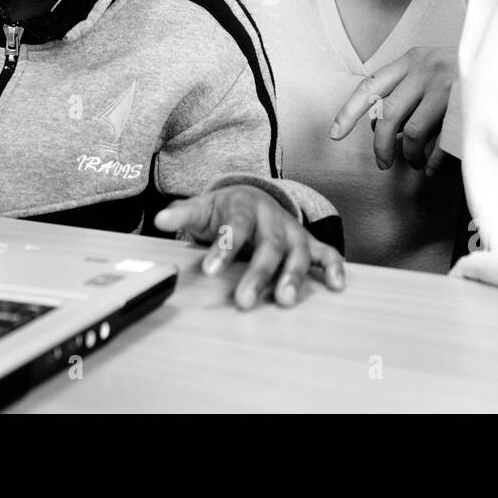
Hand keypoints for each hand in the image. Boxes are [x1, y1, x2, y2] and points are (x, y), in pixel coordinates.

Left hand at [154, 185, 344, 309]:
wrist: (253, 196)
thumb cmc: (225, 209)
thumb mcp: (203, 208)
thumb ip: (183, 215)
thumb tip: (160, 218)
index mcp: (244, 208)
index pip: (235, 227)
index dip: (223, 247)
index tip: (208, 270)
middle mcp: (272, 219)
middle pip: (268, 246)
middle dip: (257, 274)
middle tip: (243, 301)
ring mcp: (293, 231)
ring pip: (297, 253)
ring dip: (293, 276)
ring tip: (284, 300)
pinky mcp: (308, 243)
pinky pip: (326, 253)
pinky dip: (334, 267)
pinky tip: (338, 286)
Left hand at [329, 46, 453, 174]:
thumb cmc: (464, 72)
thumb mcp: (431, 70)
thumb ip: (404, 90)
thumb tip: (374, 124)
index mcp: (412, 59)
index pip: (370, 86)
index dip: (349, 111)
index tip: (334, 134)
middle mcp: (426, 69)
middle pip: (387, 116)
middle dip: (381, 146)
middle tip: (383, 163)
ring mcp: (447, 86)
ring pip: (412, 133)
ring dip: (411, 155)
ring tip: (416, 163)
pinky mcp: (466, 105)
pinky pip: (439, 144)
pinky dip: (433, 161)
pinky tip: (434, 167)